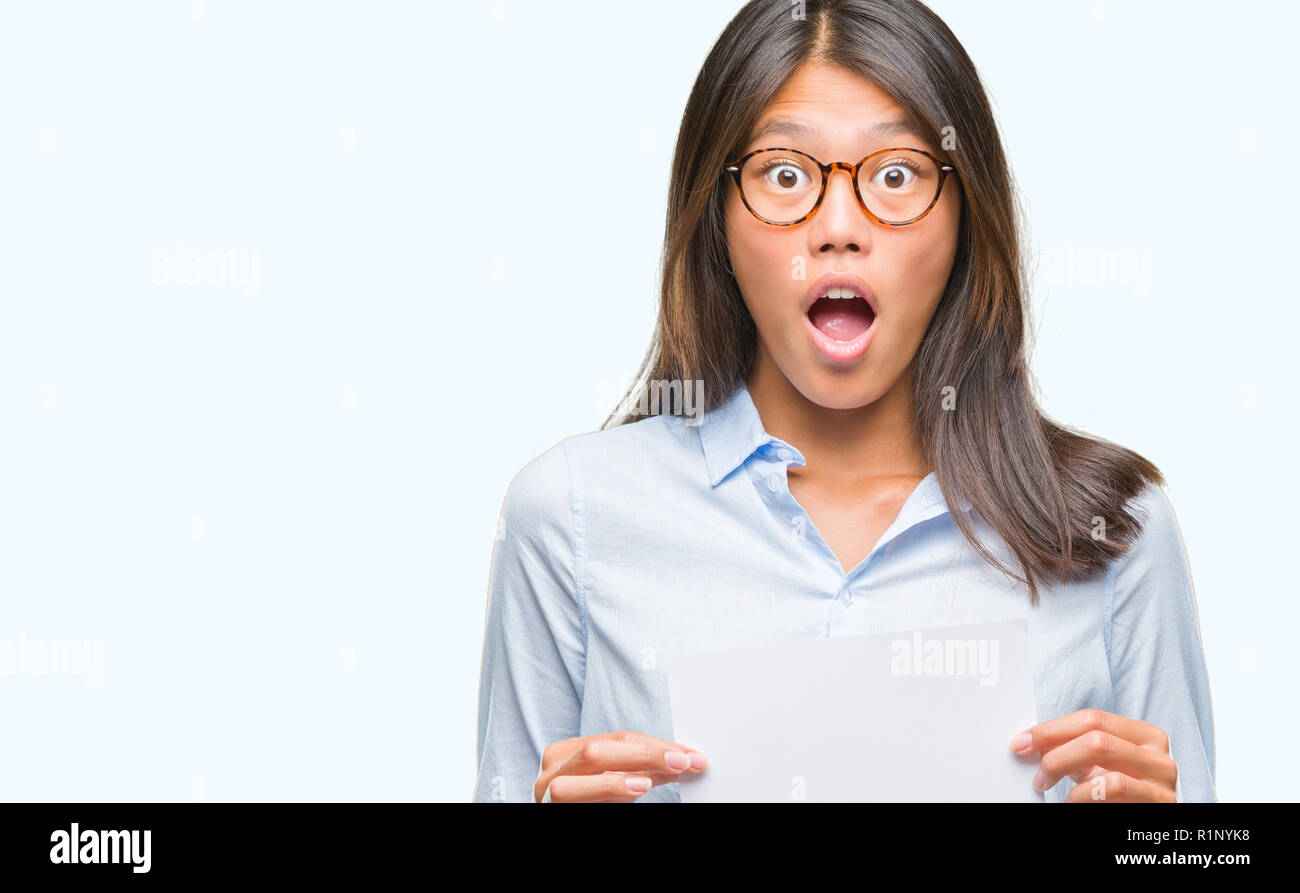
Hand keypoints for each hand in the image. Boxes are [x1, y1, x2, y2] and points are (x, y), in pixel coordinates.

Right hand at [534, 730, 707, 802]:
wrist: (563, 819)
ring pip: (570, 785)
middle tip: (679, 763)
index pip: (617, 739)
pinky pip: (572, 807)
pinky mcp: (550, 814)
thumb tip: (686, 761)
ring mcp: (546, 797)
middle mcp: (551, 772)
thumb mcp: (617, 780)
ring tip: (645, 784)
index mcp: (568, 753)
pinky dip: (604, 799)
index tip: (689, 756)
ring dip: (612, 784)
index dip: (656, 746)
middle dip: (641, 756)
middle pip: (595, 753)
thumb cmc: (589, 801)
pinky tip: (628, 796)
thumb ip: (645, 770)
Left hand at [1010, 709, 1177, 801]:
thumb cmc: (1120, 792)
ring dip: (1068, 777)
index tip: (1022, 742)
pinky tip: (1074, 802)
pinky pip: (1112, 791)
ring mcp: (1162, 782)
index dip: (1051, 729)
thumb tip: (1030, 741)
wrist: (1148, 823)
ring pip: (1106, 769)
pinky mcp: (1161, 804)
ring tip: (1055, 790)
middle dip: (1056, 755)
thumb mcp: (1097, 765)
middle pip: (1096, 739)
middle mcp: (1158, 755)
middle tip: (1037, 774)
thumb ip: (1073, 748)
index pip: (1092, 718)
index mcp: (1144, 735)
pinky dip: (1083, 797)